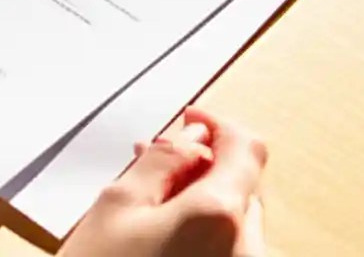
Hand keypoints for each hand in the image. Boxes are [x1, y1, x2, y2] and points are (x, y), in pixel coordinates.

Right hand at [58, 107, 267, 256]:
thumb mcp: (116, 205)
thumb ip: (161, 162)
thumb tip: (190, 141)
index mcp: (221, 216)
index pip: (246, 148)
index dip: (218, 125)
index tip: (191, 120)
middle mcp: (247, 251)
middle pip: (240, 187)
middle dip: (200, 167)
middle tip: (151, 159)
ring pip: (232, 221)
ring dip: (197, 201)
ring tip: (145, 202)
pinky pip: (225, 250)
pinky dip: (199, 233)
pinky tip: (158, 235)